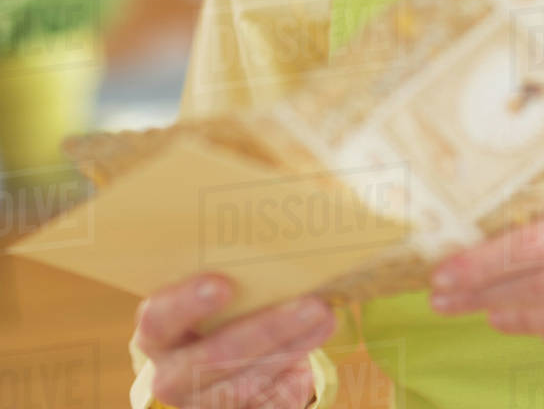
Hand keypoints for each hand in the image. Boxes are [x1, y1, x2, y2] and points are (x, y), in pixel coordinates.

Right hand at [133, 272, 335, 407]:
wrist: (207, 364)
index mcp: (156, 331)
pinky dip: (294, 375)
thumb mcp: (204, 283)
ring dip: (293, 347)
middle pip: (215, 356)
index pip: (159, 318)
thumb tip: (276, 215)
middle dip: (268, 329)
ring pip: (248, 381)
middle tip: (312, 302)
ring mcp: (201, 403)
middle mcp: (171, 374)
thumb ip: (226, 263)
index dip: (188, 302)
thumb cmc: (210, 307)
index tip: (225, 283)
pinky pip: (266, 401)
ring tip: (325, 315)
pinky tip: (315, 344)